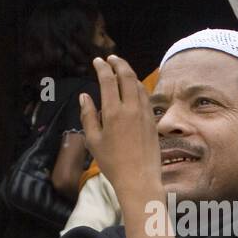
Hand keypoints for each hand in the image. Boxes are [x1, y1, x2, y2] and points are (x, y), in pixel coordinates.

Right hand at [80, 55, 161, 203]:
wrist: (139, 179)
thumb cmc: (112, 163)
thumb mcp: (93, 140)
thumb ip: (88, 116)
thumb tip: (84, 96)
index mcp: (113, 112)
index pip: (108, 80)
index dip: (102, 67)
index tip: (97, 61)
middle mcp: (131, 108)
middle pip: (127, 76)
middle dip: (118, 63)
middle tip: (111, 58)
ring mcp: (144, 113)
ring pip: (138, 84)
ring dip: (129, 73)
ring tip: (121, 69)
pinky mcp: (152, 120)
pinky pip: (146, 96)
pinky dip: (138, 86)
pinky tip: (134, 88)